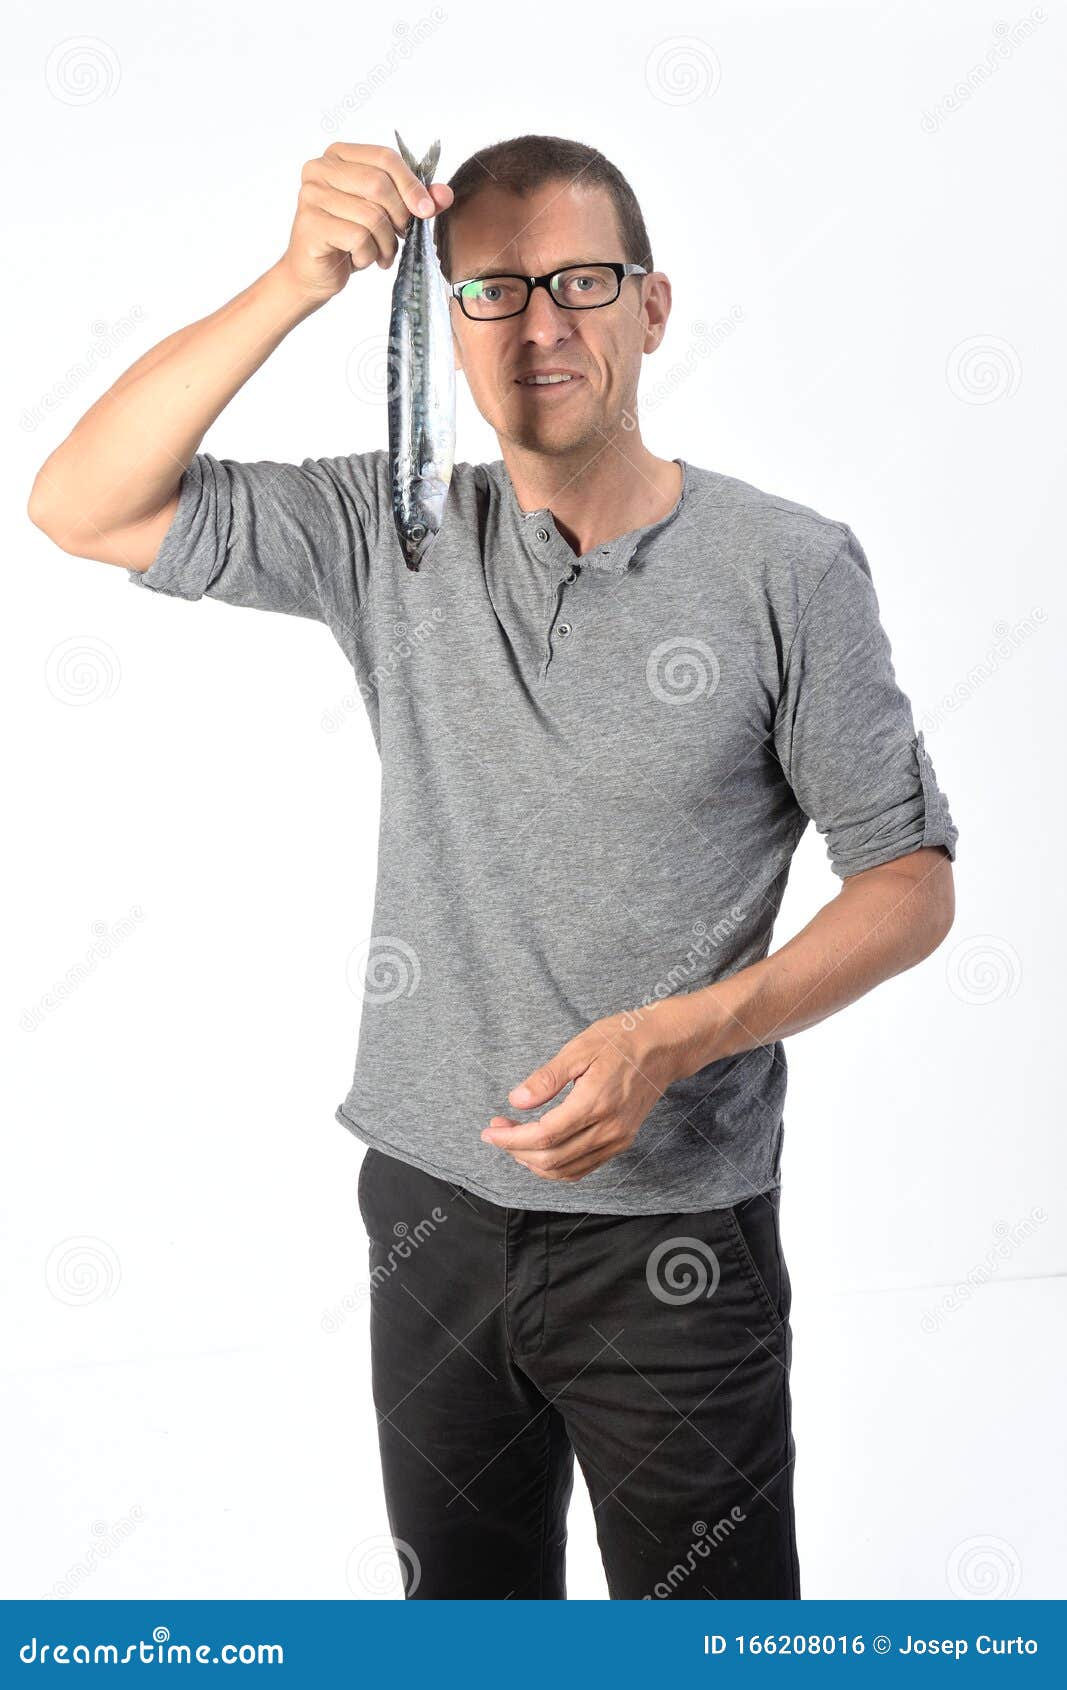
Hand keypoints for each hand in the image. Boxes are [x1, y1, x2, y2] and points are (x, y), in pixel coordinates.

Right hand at [280, 140, 453, 302]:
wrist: (315, 274)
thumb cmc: (349, 240)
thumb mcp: (387, 216)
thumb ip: (415, 201)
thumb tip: (444, 194)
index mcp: (339, 155)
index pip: (385, 158)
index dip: (411, 184)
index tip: (427, 211)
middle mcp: (320, 168)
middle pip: (379, 184)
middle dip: (399, 216)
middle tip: (401, 237)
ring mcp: (311, 195)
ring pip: (371, 215)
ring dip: (386, 243)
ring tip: (382, 254)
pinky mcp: (311, 224)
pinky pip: (358, 238)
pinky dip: (368, 255)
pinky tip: (361, 260)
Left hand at [481, 997, 709, 1182]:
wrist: (664, 1047)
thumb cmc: (622, 1039)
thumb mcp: (579, 1048)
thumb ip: (547, 1078)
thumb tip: (516, 1101)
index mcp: (595, 1103)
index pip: (544, 1136)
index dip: (511, 1139)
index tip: (489, 1132)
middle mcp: (609, 1129)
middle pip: (552, 1158)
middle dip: (516, 1150)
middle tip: (497, 1131)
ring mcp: (618, 1139)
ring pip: (567, 1170)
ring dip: (534, 1163)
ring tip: (514, 1142)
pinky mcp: (622, 1142)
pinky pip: (584, 1168)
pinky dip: (557, 1167)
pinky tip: (541, 1151)